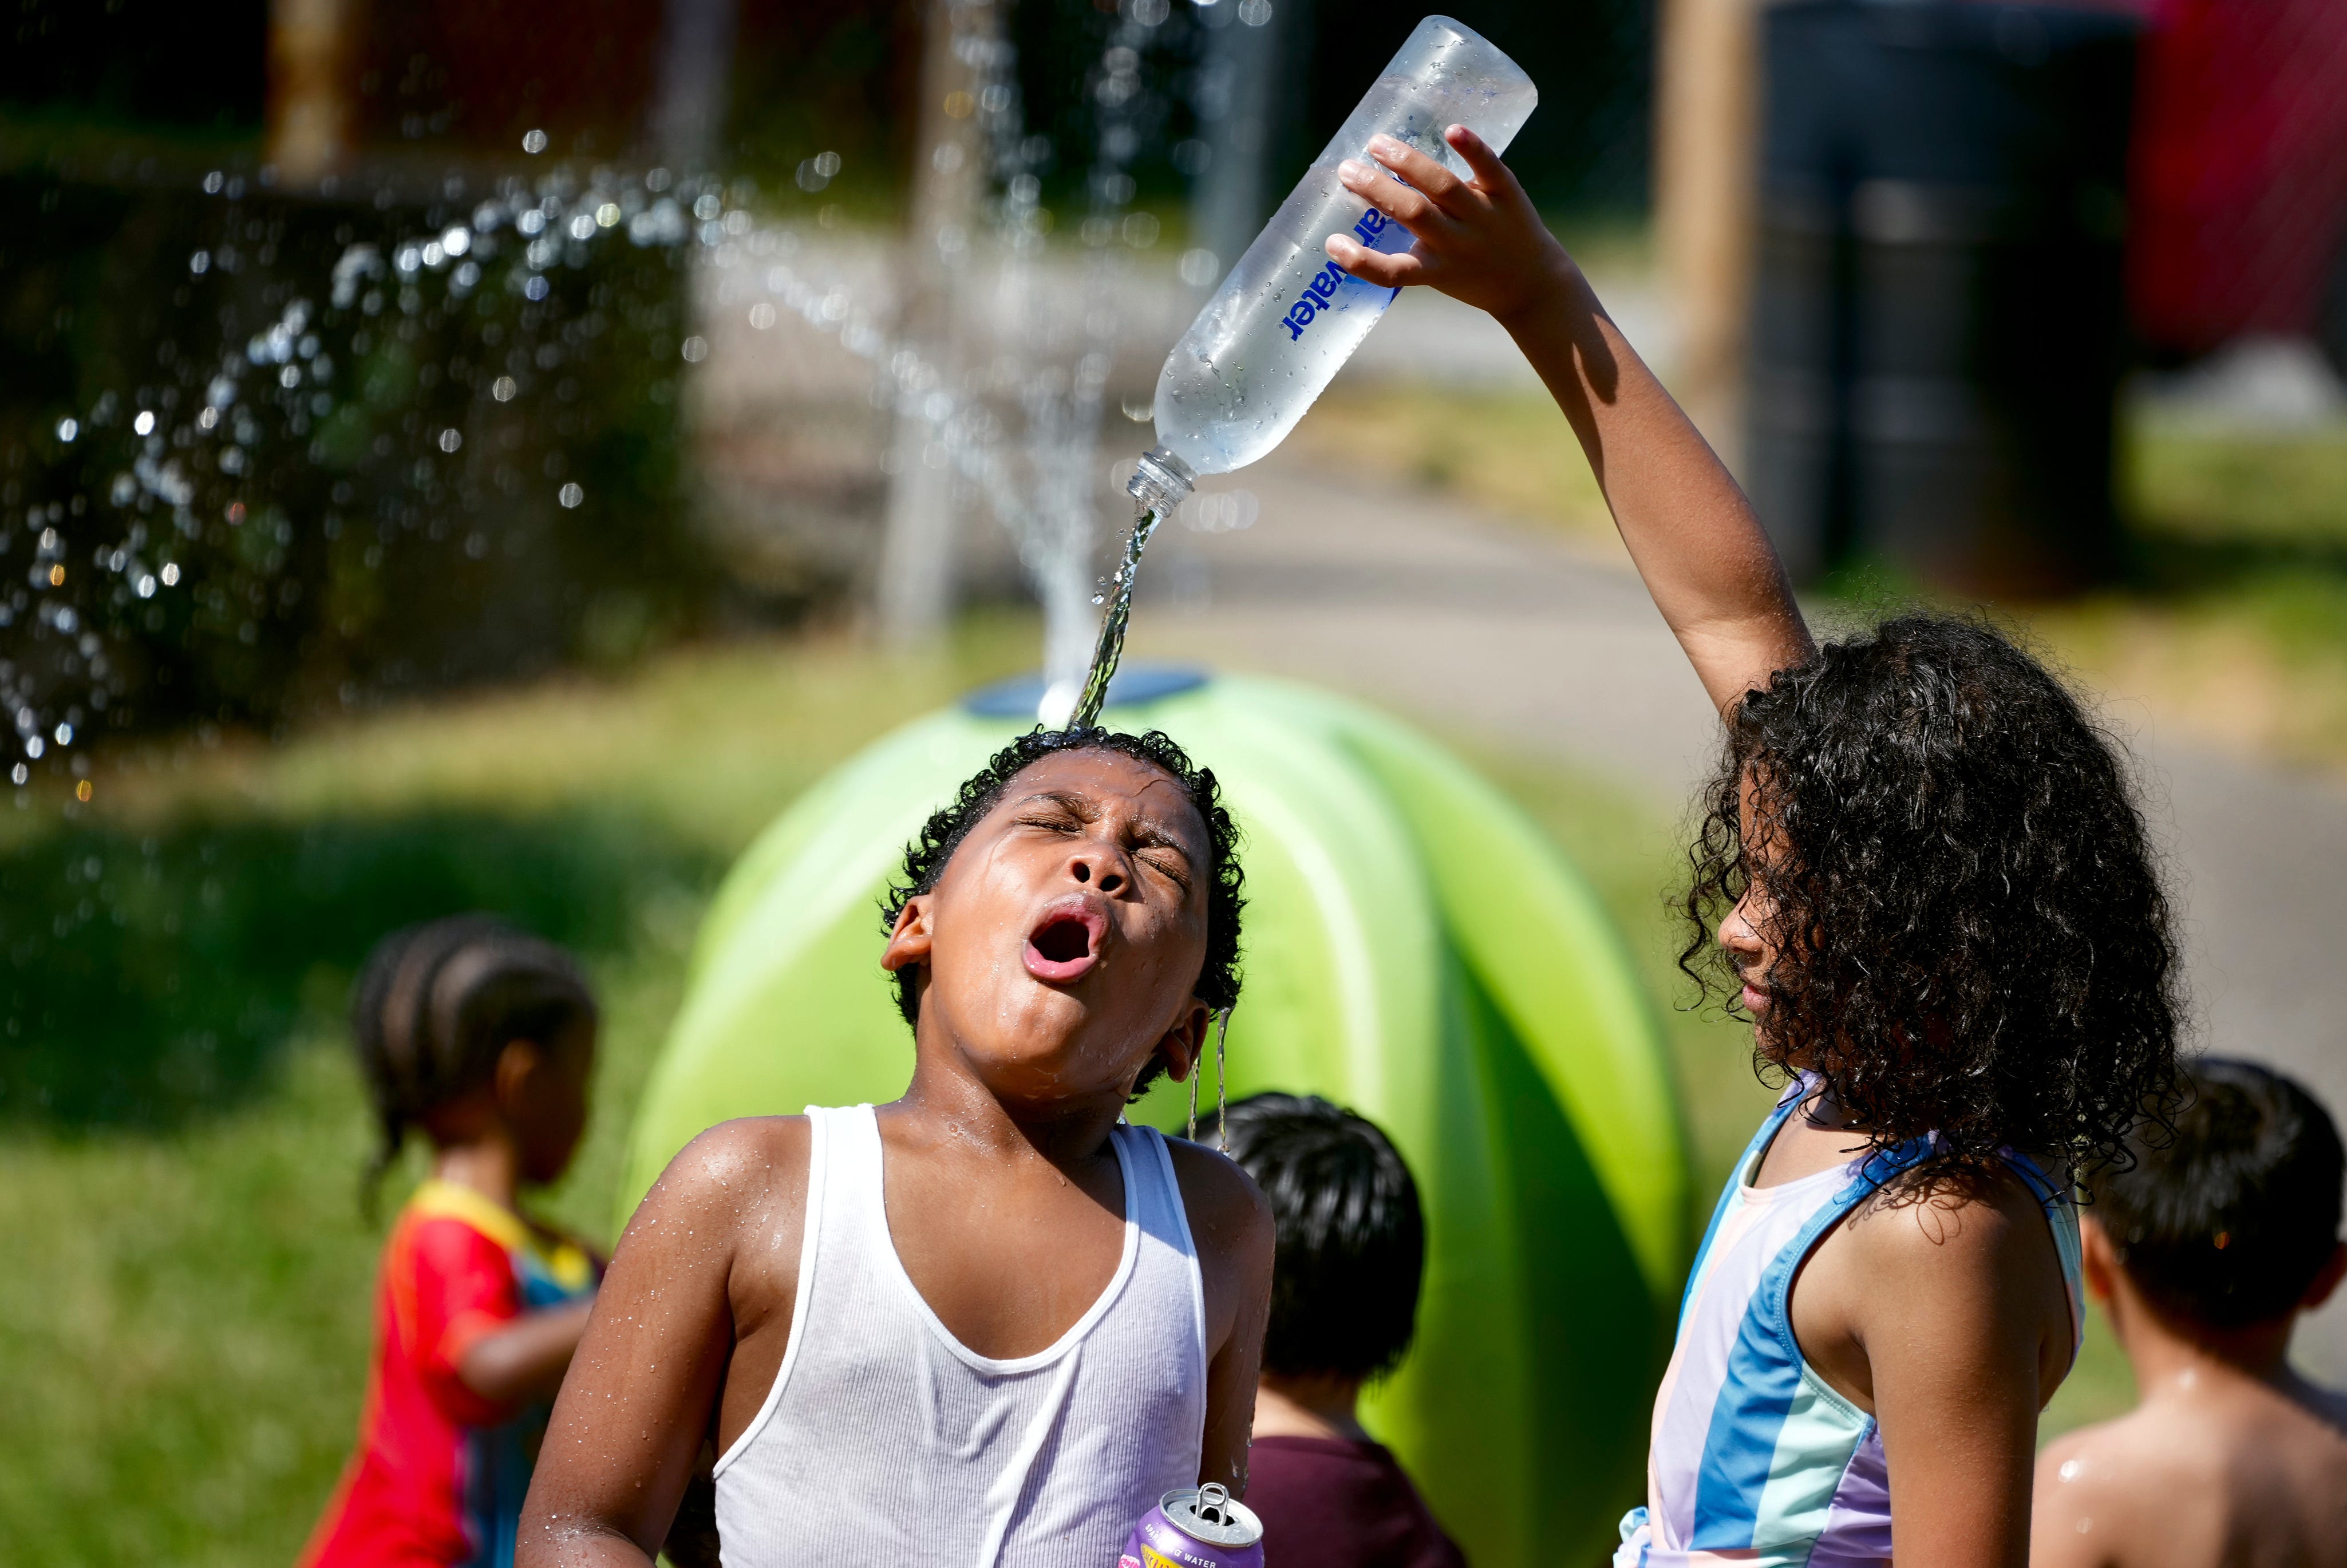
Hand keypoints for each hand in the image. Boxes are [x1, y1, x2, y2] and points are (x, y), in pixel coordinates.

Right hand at [1326, 125, 1574, 325]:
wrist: (1533, 284)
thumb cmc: (1472, 276)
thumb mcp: (1437, 274)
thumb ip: (1406, 247)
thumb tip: (1363, 204)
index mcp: (1436, 270)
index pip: (1393, 272)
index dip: (1361, 261)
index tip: (1333, 243)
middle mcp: (1459, 245)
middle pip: (1413, 214)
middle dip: (1376, 189)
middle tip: (1346, 170)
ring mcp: (1484, 218)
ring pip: (1443, 188)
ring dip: (1408, 163)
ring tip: (1378, 144)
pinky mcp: (1508, 196)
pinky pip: (1490, 169)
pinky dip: (1471, 149)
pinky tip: (1452, 130)